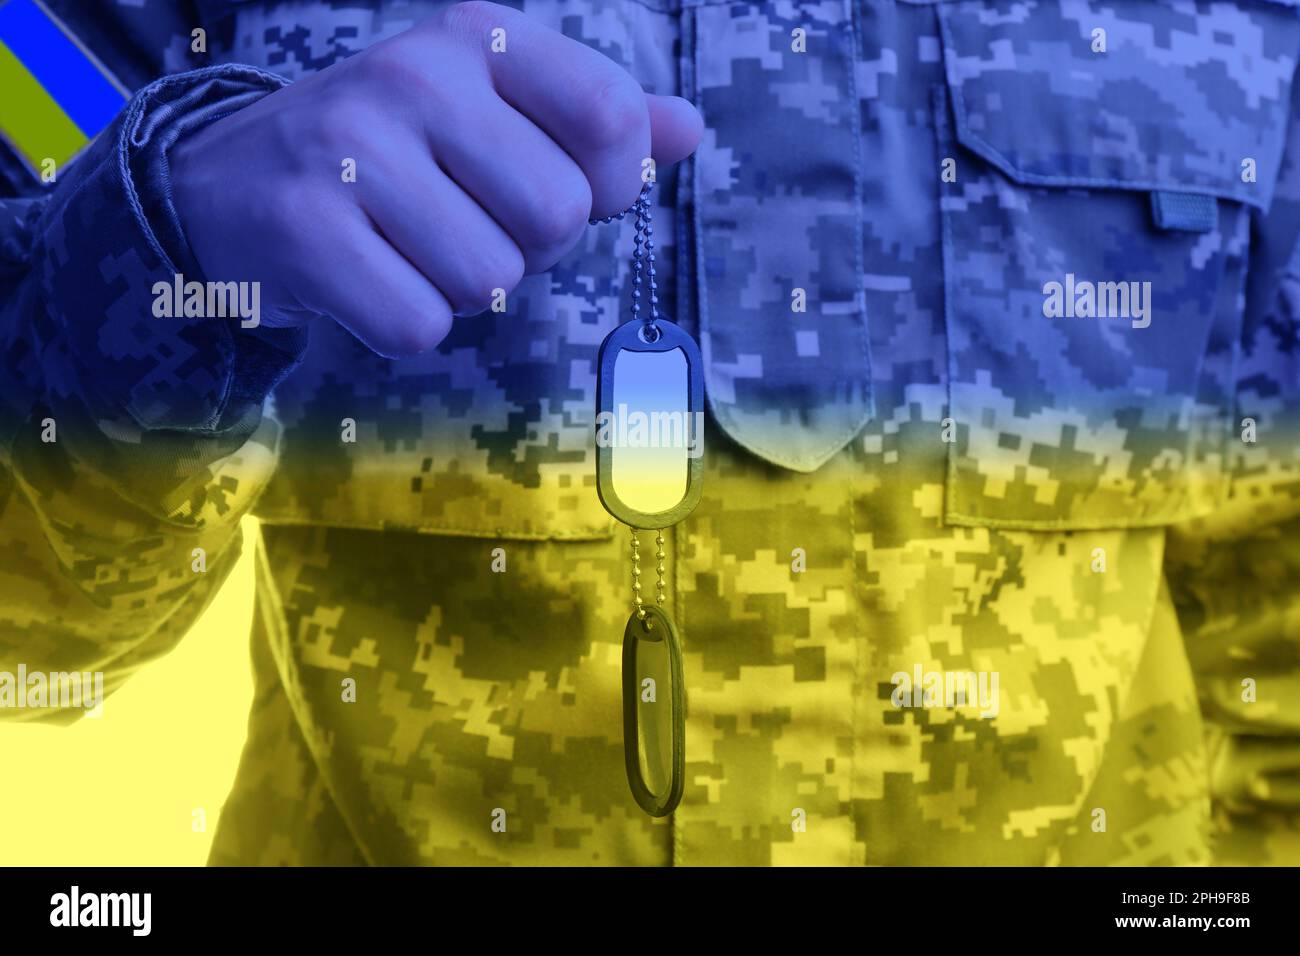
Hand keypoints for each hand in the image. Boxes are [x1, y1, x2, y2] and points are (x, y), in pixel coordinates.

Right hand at [170, 1, 702, 356]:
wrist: (228, 185)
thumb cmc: (390, 153)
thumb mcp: (489, 111)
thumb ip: (590, 120)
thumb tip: (688, 130)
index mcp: (475, 39)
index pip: (611, 117)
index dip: (615, 184)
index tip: (571, 192)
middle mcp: (414, 77)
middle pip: (558, 216)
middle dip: (526, 248)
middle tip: (464, 224)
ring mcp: (350, 148)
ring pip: (489, 280)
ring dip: (461, 290)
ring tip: (408, 248)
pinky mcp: (304, 228)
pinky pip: (420, 324)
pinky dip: (404, 323)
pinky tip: (369, 278)